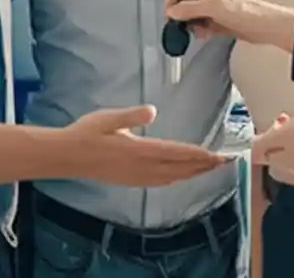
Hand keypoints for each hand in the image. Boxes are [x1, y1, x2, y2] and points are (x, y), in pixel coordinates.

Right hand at [65, 105, 230, 186]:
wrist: (67, 156)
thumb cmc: (86, 133)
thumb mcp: (108, 118)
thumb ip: (131, 115)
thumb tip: (151, 110)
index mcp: (138, 150)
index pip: (176, 153)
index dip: (198, 155)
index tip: (217, 155)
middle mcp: (141, 167)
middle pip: (180, 168)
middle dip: (203, 165)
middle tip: (225, 161)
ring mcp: (137, 176)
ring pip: (172, 177)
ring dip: (193, 173)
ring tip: (209, 168)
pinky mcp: (131, 180)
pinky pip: (161, 182)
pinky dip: (177, 179)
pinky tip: (181, 177)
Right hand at [164, 0, 293, 50]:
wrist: (262, 25)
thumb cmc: (245, 11)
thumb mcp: (212, 7)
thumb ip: (190, 8)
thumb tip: (172, 11)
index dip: (171, 1)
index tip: (170, 15)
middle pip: (182, 2)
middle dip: (179, 15)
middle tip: (180, 25)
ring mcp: (212, 8)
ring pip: (191, 15)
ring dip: (190, 24)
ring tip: (196, 30)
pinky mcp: (217, 21)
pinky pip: (201, 25)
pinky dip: (199, 31)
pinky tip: (205, 34)